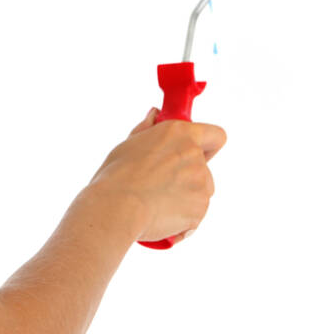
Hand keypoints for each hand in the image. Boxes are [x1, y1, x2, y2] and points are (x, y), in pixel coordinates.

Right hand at [85, 107, 226, 244]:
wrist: (116, 208)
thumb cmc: (116, 175)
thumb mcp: (129, 144)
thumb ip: (148, 129)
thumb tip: (155, 114)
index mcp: (180, 133)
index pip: (216, 135)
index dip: (207, 144)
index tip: (195, 151)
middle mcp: (195, 156)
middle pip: (203, 168)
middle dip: (187, 176)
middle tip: (160, 184)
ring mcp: (201, 184)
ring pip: (200, 193)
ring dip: (185, 198)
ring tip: (156, 203)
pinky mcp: (199, 210)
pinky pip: (194, 215)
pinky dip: (182, 219)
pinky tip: (159, 217)